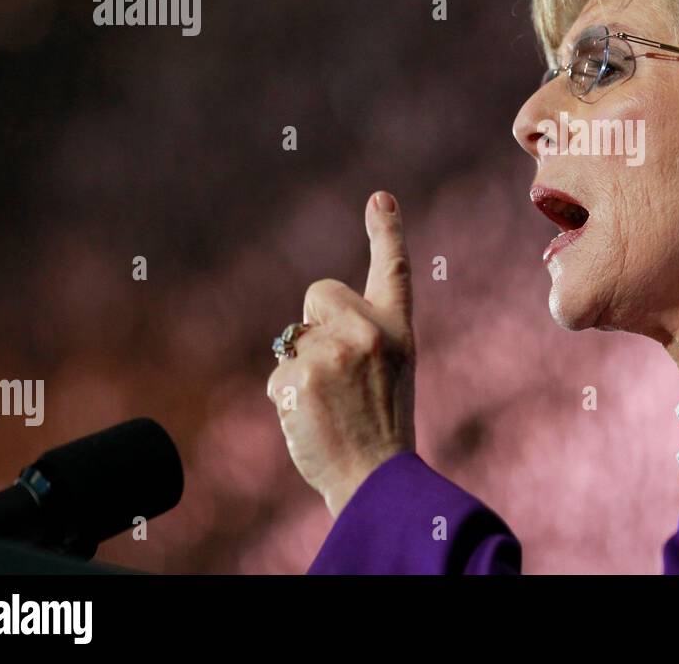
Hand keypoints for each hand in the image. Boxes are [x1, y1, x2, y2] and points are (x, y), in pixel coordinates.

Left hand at [267, 190, 416, 517]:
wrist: (375, 479)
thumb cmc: (381, 427)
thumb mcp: (391, 371)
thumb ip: (363, 337)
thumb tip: (309, 324)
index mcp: (398, 330)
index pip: (394, 270)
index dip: (387, 231)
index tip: (381, 198)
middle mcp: (370, 331)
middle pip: (319, 293)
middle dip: (315, 324)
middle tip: (338, 373)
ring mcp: (334, 351)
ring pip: (293, 339)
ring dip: (301, 370)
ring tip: (331, 407)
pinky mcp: (301, 374)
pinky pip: (279, 374)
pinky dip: (288, 398)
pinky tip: (314, 419)